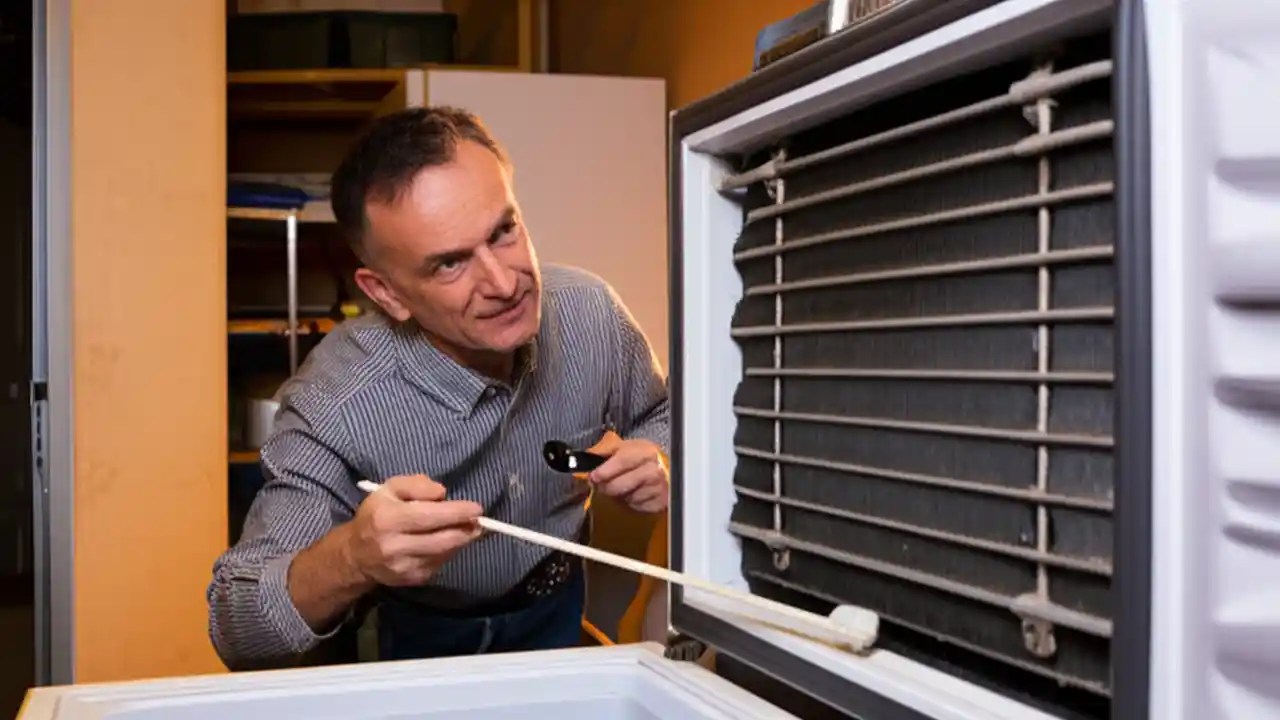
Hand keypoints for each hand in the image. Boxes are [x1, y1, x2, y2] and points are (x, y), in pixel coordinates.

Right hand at [343, 474, 482, 586]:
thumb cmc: (378, 514)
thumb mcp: (391, 489)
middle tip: (478, 521)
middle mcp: (394, 546)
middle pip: (443, 540)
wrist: (357, 554)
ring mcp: (403, 567)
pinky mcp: (412, 580)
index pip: (429, 516)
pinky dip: (448, 552)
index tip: (477, 508)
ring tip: (466, 529)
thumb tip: (442, 494)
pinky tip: (445, 542)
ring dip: (460, 540)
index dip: (457, 513)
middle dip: (466, 530)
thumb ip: (417, 485)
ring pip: (445, 553)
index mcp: (387, 519)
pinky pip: (440, 564)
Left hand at [583, 431, 669, 512]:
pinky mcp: (660, 503)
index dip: (605, 471)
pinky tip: (634, 494)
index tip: (593, 477)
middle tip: (602, 484)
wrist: (667, 470)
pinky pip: (636, 507)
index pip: (622, 461)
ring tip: (623, 487)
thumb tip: (587, 459)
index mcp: (646, 452)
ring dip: (620, 495)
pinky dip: (632, 503)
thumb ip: (606, 451)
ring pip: (626, 498)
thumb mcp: (625, 447)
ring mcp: (658, 488)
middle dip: (606, 487)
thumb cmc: (642, 458)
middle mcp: (654, 470)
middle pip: (620, 485)